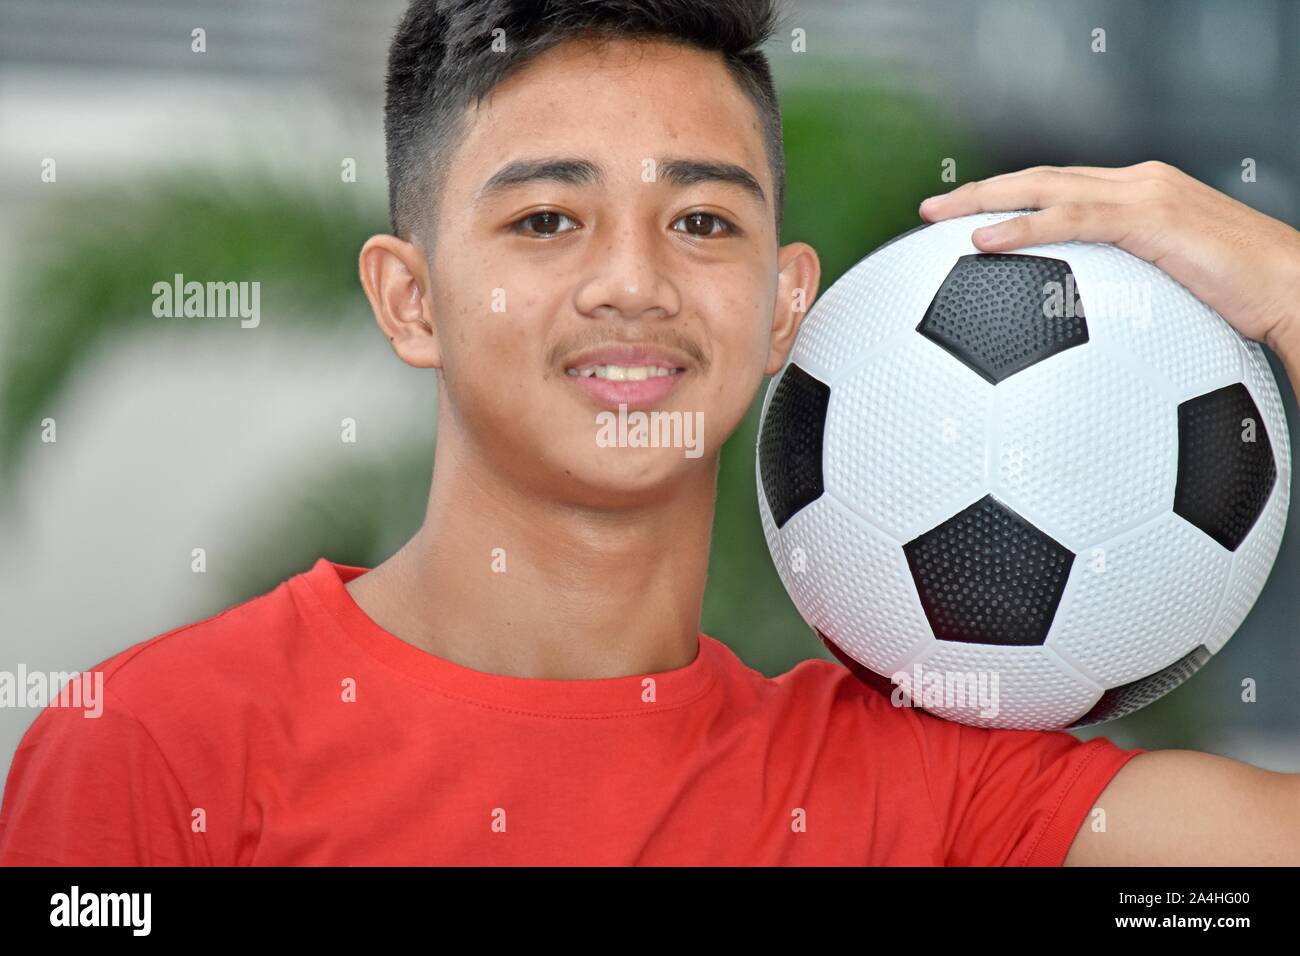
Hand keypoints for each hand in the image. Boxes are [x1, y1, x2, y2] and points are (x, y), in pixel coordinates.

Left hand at [917, 162, 1299, 352]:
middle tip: (927, 210)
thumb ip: (1125, 295)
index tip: (961, 219)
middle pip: (1039, 178)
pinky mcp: (1151, 217)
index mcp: (1139, 196)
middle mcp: (1136, 184)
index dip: (1007, 198)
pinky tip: (982, 243)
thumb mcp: (1170, 292)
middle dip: (979, 191)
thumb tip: (1082, 339)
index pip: (1059, 188)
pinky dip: (1022, 227)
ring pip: (1045, 187)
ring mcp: (1143, 195)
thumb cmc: (1242, 304)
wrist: (1295, 290)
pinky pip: (1071, 219)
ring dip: (984, 200)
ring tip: (935, 219)